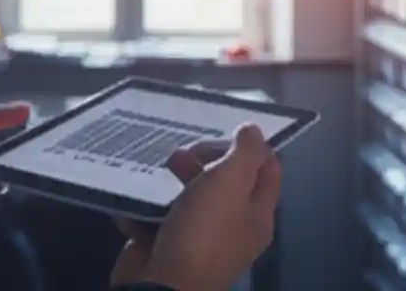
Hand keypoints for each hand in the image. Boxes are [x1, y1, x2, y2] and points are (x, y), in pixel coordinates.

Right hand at [110, 125, 281, 290]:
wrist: (160, 285)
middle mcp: (232, 228)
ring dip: (175, 177)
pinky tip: (138, 193)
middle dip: (205, 159)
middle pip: (226, 182)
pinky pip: (159, 218)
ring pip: (191, 197)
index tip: (224, 132)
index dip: (250, 147)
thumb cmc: (202, 232)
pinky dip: (147, 205)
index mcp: (256, 216)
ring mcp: (199, 239)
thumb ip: (245, 153)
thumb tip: (254, 131)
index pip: (267, 170)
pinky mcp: (167, 246)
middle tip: (184, 152)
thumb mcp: (230, 182)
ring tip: (160, 166)